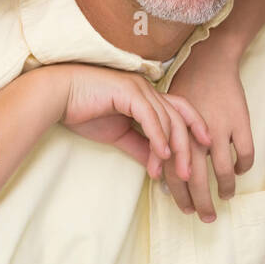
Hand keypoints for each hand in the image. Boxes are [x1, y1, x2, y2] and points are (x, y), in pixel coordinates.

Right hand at [56, 64, 210, 180]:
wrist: (57, 97)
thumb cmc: (84, 112)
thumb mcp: (118, 135)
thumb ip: (140, 147)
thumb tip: (157, 167)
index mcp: (148, 96)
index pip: (181, 111)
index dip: (196, 128)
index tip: (206, 150)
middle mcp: (148, 89)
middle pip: (180, 117)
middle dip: (189, 147)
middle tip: (190, 175)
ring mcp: (139, 88)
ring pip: (168, 119)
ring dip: (174, 149)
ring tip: (178, 174)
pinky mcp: (128, 92)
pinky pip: (150, 117)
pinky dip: (158, 137)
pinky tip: (162, 156)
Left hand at [162, 58, 254, 218]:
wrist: (209, 60)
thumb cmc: (184, 88)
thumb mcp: (166, 114)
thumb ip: (161, 143)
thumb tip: (156, 175)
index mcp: (176, 134)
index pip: (174, 173)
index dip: (179, 195)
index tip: (185, 209)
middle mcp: (196, 135)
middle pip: (197, 178)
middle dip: (201, 202)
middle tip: (206, 217)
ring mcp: (221, 129)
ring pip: (223, 171)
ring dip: (224, 189)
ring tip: (225, 197)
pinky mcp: (241, 122)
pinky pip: (245, 154)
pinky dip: (243, 167)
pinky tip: (239, 172)